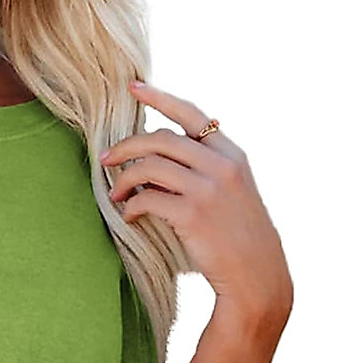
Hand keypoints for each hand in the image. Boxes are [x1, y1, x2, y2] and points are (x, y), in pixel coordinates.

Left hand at [100, 80, 292, 332]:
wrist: (257, 274)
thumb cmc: (239, 237)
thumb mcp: (235, 191)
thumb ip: (210, 168)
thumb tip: (166, 155)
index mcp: (231, 154)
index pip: (191, 115)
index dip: (159, 98)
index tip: (133, 88)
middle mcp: (220, 165)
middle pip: (160, 139)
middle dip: (126, 146)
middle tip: (105, 158)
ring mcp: (207, 189)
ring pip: (149, 166)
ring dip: (124, 180)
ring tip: (116, 195)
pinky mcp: (191, 214)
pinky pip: (147, 199)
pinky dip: (131, 206)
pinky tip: (129, 216)